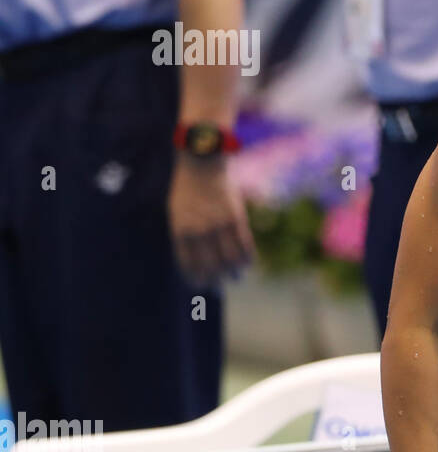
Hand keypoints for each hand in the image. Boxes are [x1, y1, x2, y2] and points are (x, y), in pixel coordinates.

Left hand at [167, 153, 254, 285]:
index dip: (194, 278)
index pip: (188, 264)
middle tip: (217, 289)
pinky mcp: (236, 218)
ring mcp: (219, 225)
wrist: (202, 162)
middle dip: (214, 281)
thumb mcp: (177, 211)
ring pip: (229, 260)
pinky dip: (246, 259)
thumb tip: (196, 256)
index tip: (199, 286)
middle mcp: (199, 231)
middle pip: (210, 266)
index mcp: (181, 230)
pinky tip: (246, 264)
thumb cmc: (188, 187)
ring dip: (233, 274)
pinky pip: (244, 245)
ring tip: (235, 279)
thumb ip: (185, 234)